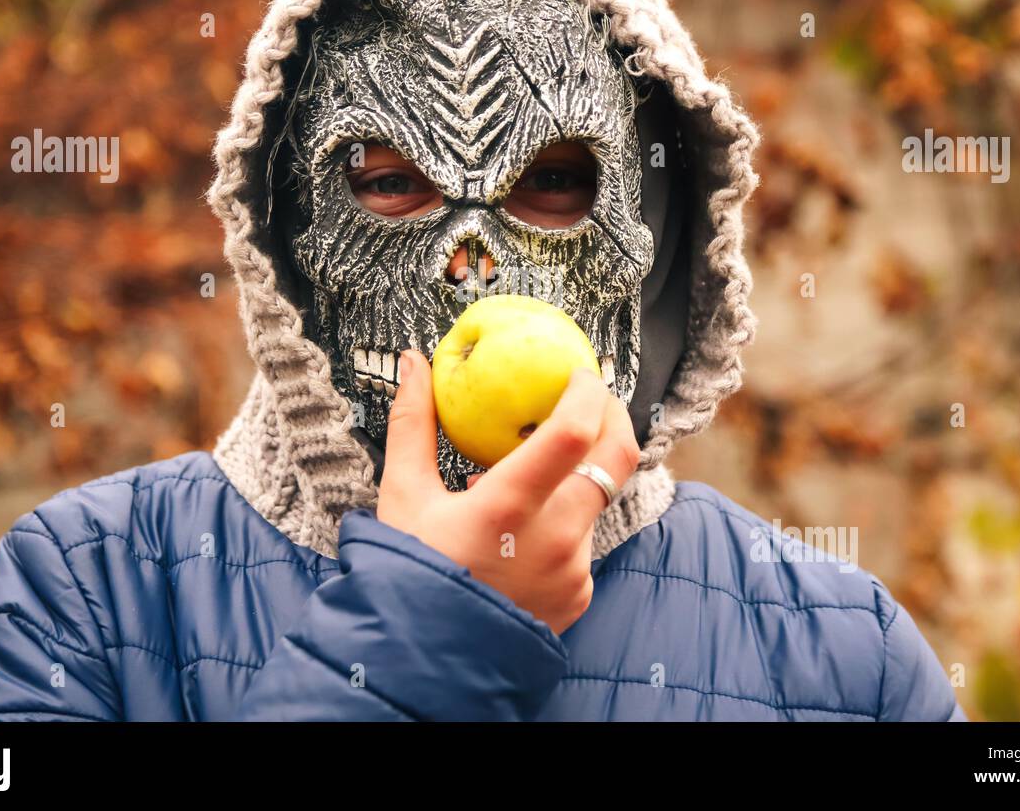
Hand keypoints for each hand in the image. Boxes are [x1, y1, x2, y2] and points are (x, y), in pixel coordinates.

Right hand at [376, 349, 639, 634]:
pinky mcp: (580, 593)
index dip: (588, 393)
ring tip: (539, 470)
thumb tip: (412, 362)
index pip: (573, 434)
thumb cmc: (409, 570)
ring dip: (578, 475)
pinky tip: (526, 530)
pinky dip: (563, 523)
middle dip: (612, 416)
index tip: (579, 372)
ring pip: (596, 500)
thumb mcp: (404, 495)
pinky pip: (584, 541)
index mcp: (508, 508)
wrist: (424, 658)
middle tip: (593, 397)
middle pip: (615, 458)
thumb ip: (414, 423)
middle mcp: (553, 539)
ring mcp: (573, 570)